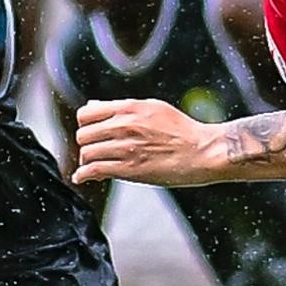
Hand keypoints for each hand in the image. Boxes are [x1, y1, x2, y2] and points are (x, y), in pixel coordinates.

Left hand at [71, 96, 216, 188]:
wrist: (203, 151)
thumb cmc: (183, 131)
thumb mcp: (153, 108)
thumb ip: (122, 108)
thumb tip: (93, 107)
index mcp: (129, 108)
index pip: (86, 114)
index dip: (85, 126)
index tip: (92, 134)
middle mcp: (124, 125)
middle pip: (83, 135)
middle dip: (87, 145)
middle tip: (95, 153)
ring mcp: (125, 147)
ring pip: (87, 154)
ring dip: (88, 162)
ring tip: (94, 167)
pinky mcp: (129, 169)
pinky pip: (94, 171)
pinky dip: (83, 176)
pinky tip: (82, 178)